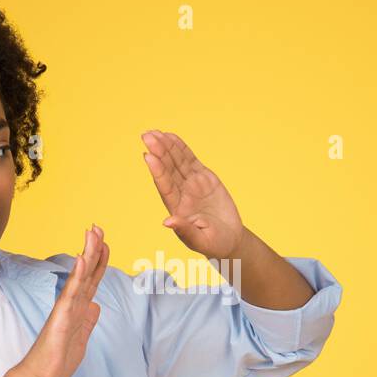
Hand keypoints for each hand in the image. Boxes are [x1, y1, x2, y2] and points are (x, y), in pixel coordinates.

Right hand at [15, 225, 109, 376]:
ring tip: (92, 233)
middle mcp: (72, 304)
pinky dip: (77, 276)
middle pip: (86, 272)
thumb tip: (95, 306)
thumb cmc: (58, 359)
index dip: (99, 261)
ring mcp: (66, 309)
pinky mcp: (61, 317)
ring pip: (80, 277)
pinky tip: (82, 259)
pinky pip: (71, 294)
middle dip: (94, 249)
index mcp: (79, 308)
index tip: (104, 242)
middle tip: (97, 227)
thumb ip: (88, 320)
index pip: (91, 279)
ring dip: (87, 254)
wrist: (41, 376)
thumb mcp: (81, 337)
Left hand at [141, 130, 244, 259]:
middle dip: (159, 152)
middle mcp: (181, 194)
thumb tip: (167, 222)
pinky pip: (190, 160)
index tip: (149, 156)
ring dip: (166, 147)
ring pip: (176, 162)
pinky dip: (181, 148)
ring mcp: (191, 185)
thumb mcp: (201, 241)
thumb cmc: (214, 244)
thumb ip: (184, 231)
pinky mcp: (203, 178)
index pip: (165, 187)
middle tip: (147, 136)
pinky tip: (170, 137)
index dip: (157, 171)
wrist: (229, 239)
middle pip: (168, 170)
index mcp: (177, 209)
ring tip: (155, 132)